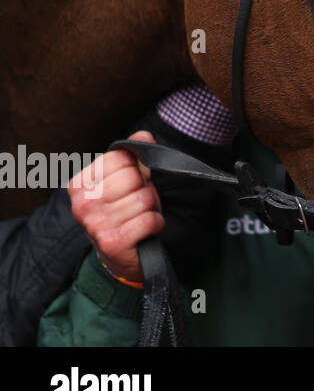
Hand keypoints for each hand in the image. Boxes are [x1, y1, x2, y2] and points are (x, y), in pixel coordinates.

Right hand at [67, 131, 164, 284]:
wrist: (121, 254)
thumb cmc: (124, 212)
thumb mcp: (128, 180)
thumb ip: (134, 155)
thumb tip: (143, 136)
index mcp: (80, 184)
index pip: (121, 157)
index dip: (135, 169)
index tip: (129, 185)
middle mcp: (82, 203)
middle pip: (133, 177)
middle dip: (144, 189)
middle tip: (136, 203)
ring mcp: (95, 224)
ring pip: (144, 198)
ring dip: (150, 208)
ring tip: (138, 217)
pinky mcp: (112, 242)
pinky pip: (150, 219)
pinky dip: (155, 223)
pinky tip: (145, 230)